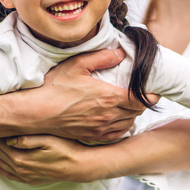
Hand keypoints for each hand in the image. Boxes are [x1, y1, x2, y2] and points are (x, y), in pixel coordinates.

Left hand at [0, 135, 104, 184]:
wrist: (80, 166)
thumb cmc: (66, 149)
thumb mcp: (48, 140)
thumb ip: (27, 140)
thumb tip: (9, 139)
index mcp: (21, 158)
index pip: (0, 144)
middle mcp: (20, 169)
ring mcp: (25, 176)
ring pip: (2, 164)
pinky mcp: (31, 179)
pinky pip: (10, 176)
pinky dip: (0, 170)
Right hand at [5, 48, 147, 142]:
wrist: (37, 112)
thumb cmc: (55, 87)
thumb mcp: (78, 65)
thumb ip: (102, 57)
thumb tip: (120, 53)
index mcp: (109, 97)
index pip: (141, 99)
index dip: (150, 95)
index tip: (152, 90)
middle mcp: (108, 115)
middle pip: (136, 112)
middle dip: (141, 103)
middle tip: (141, 95)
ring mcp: (100, 128)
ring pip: (127, 124)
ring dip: (132, 115)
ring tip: (130, 106)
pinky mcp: (92, 137)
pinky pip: (116, 134)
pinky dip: (122, 127)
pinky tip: (119, 121)